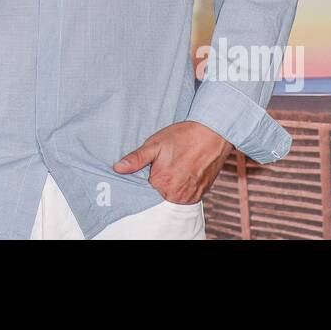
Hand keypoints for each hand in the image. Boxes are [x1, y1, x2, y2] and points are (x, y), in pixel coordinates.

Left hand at [112, 121, 234, 203]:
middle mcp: (176, 195)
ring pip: (172, 197)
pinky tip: (183, 172)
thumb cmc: (183, 137)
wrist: (213, 134)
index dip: (145, 178)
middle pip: (158, 195)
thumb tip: (118, 169)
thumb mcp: (155, 144)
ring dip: (170, 186)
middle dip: (158, 183)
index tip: (149, 169)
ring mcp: (190, 196)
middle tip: (165, 165)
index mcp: (161, 183)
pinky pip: (185, 197)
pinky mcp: (200, 194)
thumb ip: (136, 159)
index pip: (143, 190)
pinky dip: (182, 188)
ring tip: (175, 167)